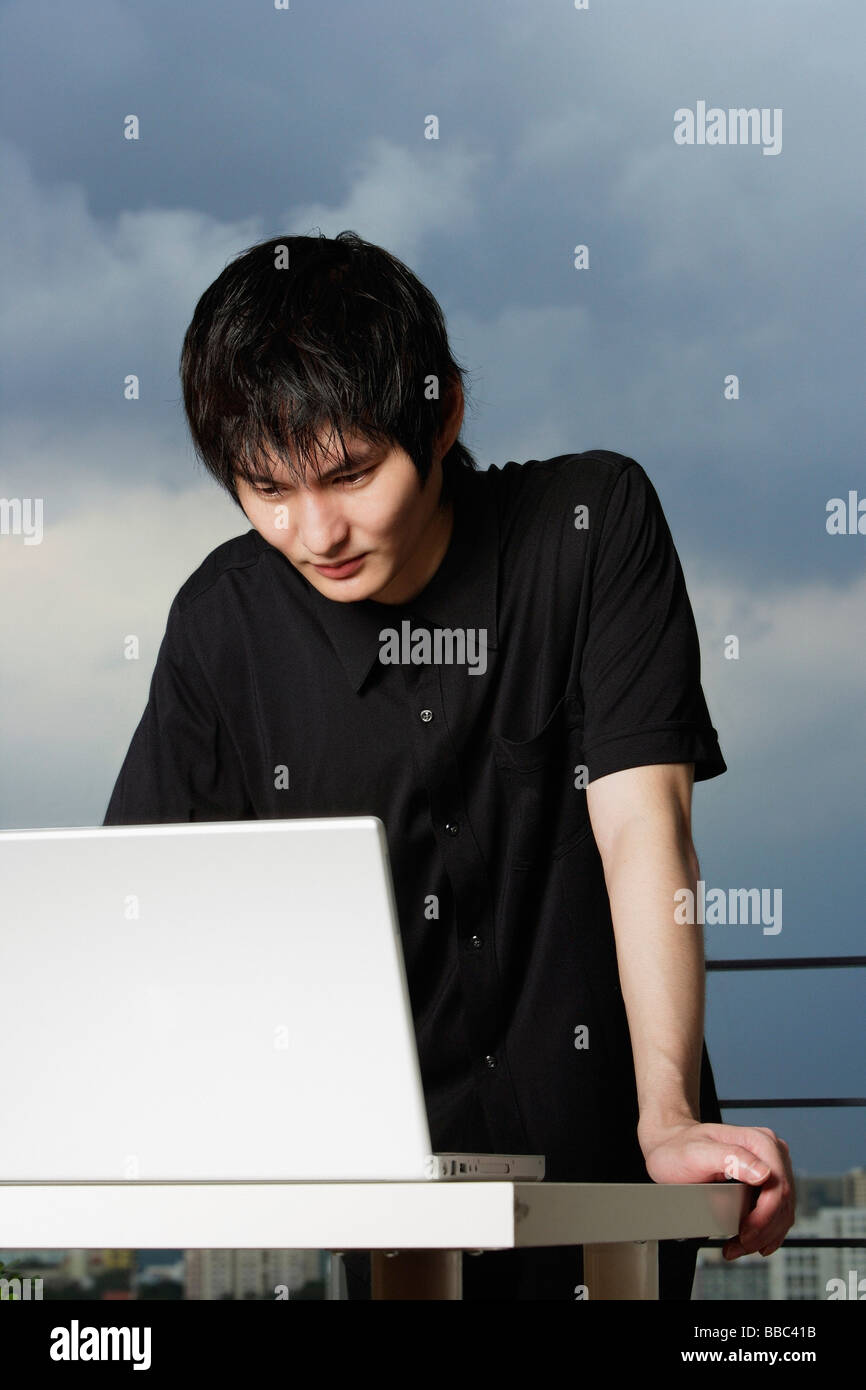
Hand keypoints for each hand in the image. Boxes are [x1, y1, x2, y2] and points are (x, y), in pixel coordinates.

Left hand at [638, 1121, 795, 1258]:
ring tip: (738, 1246)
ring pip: (782, 1212)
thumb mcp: (697, 1153)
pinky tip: (747, 1241)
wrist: (670, 1148)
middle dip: (763, 1230)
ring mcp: (770, 1168)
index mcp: (758, 1141)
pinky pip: (776, 1214)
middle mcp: (769, 1152)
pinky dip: (764, 1232)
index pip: (777, 1186)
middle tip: (740, 1245)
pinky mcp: (766, 1183)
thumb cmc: (679, 1149)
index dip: (764, 1216)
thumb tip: (764, 1174)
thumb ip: (731, 1158)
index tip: (745, 1233)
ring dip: (764, 1235)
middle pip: (783, 1202)